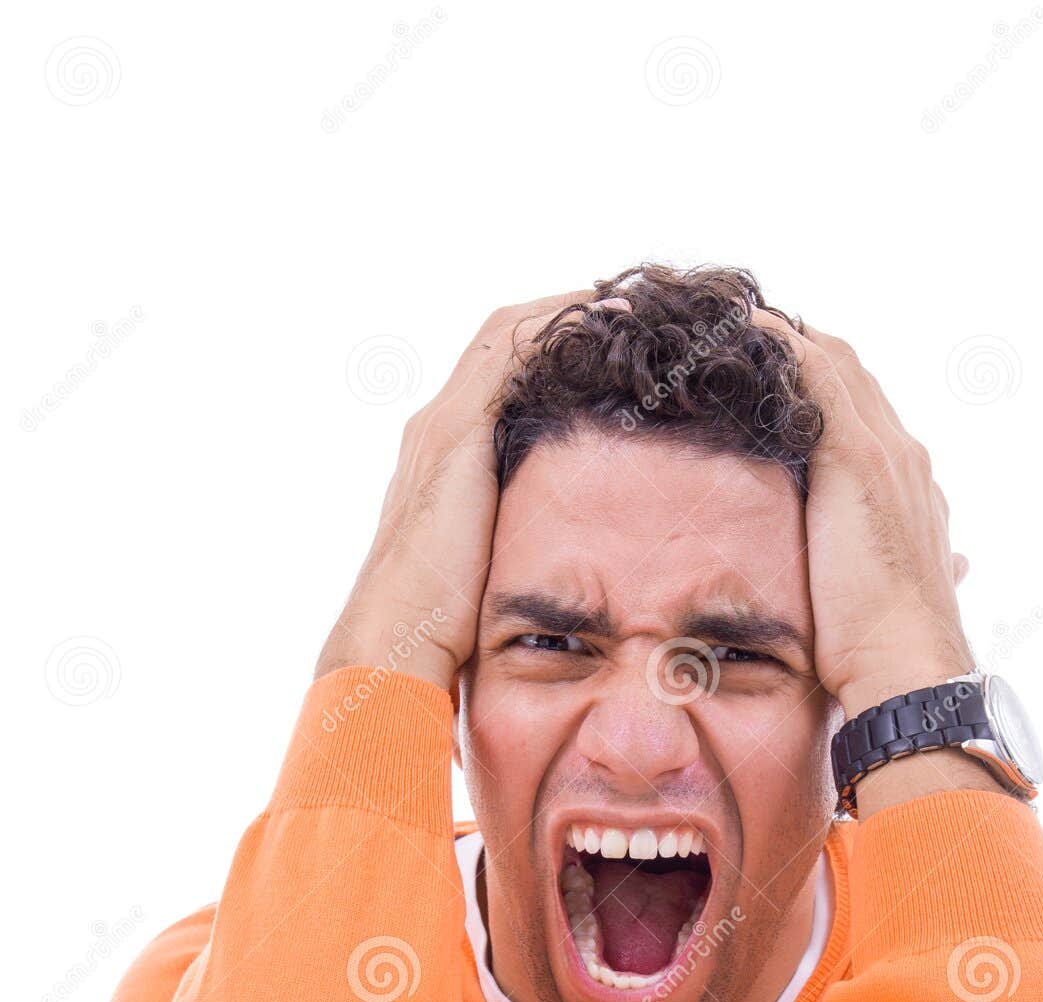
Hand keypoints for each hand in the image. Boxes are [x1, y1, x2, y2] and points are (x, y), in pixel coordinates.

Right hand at [316, 291, 596, 689]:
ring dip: (570, 308)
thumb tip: (577, 565)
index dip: (554, 347)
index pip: (500, 375)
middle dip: (567, 314)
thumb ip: (520, 547)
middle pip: (505, 340)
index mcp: (442, 460)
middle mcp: (436, 429)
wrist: (393, 644)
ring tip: (632, 300)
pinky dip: (560, 327)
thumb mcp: (491, 575)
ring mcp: (442, 426)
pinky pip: (512, 353)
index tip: (614, 342)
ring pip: (510, 334)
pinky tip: (611, 318)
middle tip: (633, 305)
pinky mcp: (457, 435)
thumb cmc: (443, 633)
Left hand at [756, 314, 972, 719]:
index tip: (757, 370)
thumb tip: (842, 587)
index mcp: (904, 487)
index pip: (855, 408)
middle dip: (788, 344)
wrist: (904, 668)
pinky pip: (812, 374)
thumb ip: (853, 575)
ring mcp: (883, 453)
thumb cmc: (874, 654)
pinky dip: (774, 344)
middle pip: (843, 371)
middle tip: (726, 328)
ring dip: (773, 334)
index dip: (808, 380)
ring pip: (828, 360)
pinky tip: (732, 327)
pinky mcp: (857, 459)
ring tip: (717, 316)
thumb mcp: (860, 601)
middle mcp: (901, 458)